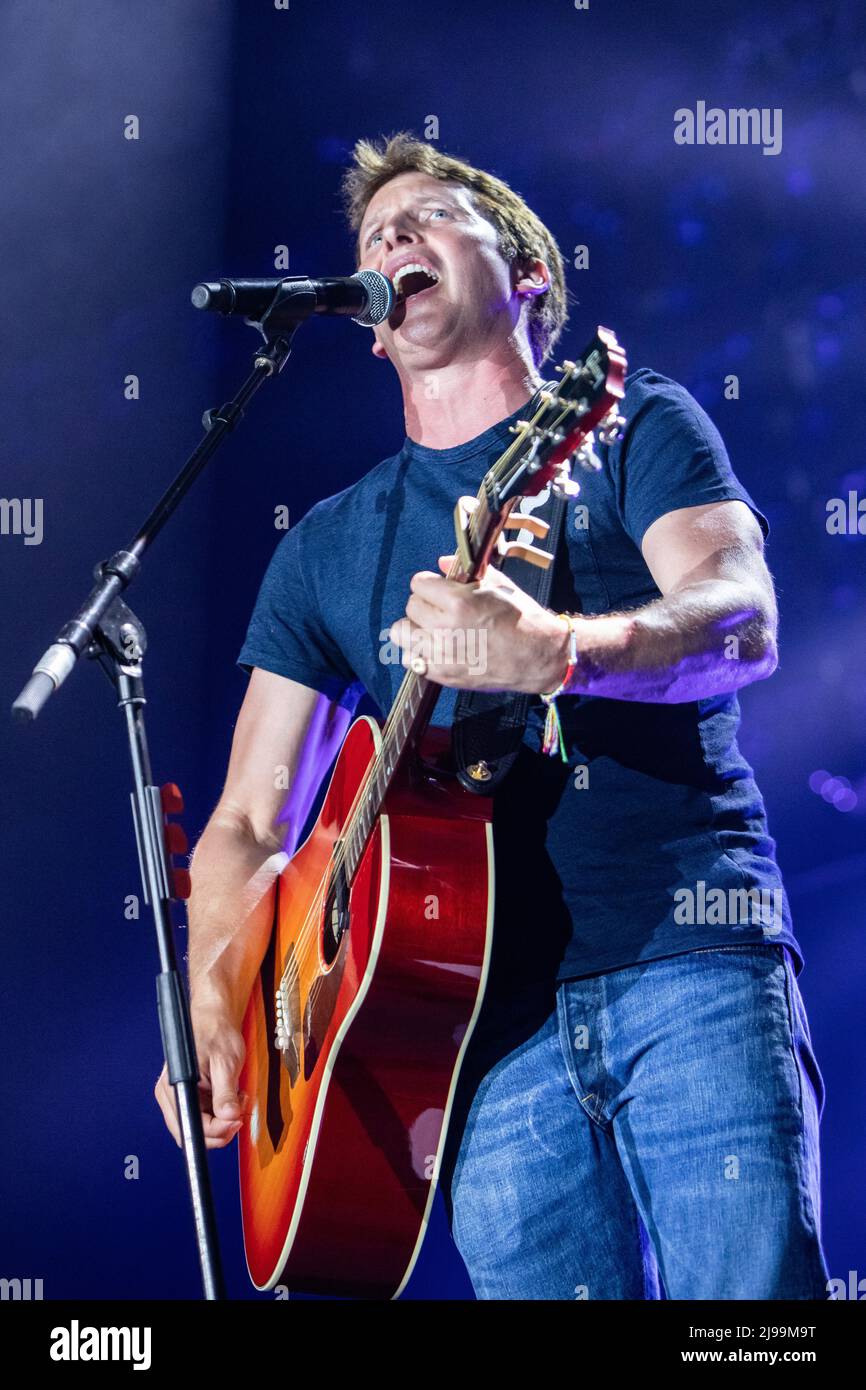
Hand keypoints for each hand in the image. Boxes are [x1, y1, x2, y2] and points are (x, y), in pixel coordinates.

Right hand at [154, 1001, 247, 1149]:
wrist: (214, 1017)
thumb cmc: (215, 1031)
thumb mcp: (225, 1062)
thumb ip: (225, 1092)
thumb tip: (229, 1116)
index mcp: (175, 1086)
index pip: (192, 1126)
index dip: (217, 1130)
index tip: (236, 1120)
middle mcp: (172, 1095)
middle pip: (194, 1132)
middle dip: (221, 1128)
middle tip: (240, 1111)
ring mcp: (181, 1096)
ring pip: (202, 1127)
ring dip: (223, 1120)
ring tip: (237, 1098)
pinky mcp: (192, 1096)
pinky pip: (206, 1116)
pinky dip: (222, 1112)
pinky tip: (232, 1097)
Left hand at [388, 554, 570, 693]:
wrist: (538, 657)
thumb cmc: (521, 618)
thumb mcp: (497, 586)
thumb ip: (464, 572)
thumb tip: (441, 562)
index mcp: (458, 602)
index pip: (419, 583)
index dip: (430, 583)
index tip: (438, 588)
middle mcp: (445, 628)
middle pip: (410, 607)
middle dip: (424, 604)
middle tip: (439, 608)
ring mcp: (441, 654)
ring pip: (401, 634)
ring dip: (414, 628)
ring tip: (430, 628)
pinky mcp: (442, 674)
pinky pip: (410, 660)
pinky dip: (418, 653)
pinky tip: (434, 648)